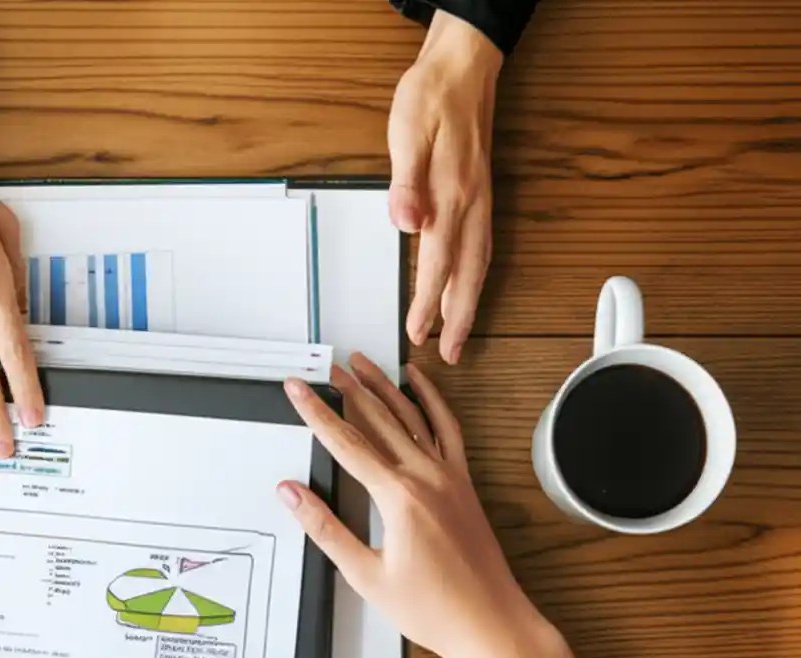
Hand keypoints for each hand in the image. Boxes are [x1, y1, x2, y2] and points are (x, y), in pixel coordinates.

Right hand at [277, 355, 618, 657]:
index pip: (346, 442)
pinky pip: (447, 430)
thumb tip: (292, 493)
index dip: (316, 412)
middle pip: (378, 419)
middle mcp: (426, 477)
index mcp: (399, 498)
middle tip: (324, 366)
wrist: (491, 625)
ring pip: (412, 416)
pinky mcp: (464, 483)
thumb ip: (325, 528)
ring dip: (384, 386)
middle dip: (347, 388)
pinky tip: (419, 385)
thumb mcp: (366, 574)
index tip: (297, 388)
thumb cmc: (434, 609)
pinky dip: (432, 402)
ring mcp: (449, 477)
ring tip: (363, 363)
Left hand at [389, 11, 502, 363]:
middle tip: (450, 355)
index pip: (437, 262)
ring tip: (460, 334)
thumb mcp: (406, 133)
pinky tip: (468, 287)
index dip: (428, 302)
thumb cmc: (429, 98)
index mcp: (450, 195)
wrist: (462, 69)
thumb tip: (406, 222)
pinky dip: (476, 275)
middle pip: (468, 273)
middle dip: (459, 318)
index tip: (418, 333)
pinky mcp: (480, 194)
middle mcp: (471, 203)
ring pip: (480, 262)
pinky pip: (482, 246)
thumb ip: (406, 182)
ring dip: (470, 302)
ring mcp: (480, 200)